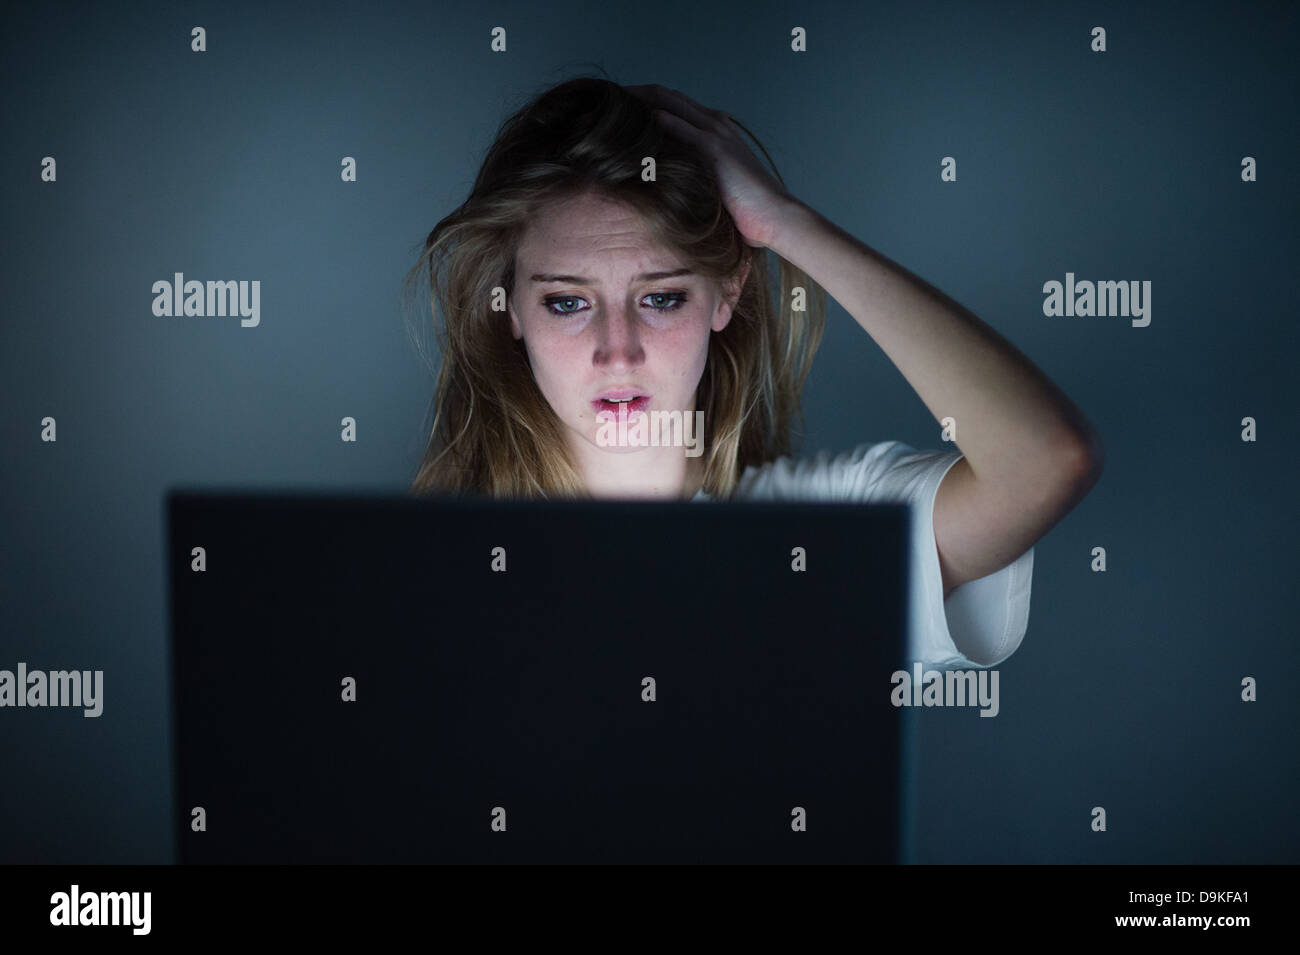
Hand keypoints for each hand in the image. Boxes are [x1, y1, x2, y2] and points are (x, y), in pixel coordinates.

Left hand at [624, 84, 798, 249]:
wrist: (774, 216)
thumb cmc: (746, 209)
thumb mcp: (713, 185)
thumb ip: (692, 173)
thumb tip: (661, 181)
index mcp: (715, 129)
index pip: (673, 105)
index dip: (645, 103)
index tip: (619, 109)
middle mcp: (714, 123)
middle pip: (667, 96)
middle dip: (636, 95)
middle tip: (605, 100)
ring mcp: (715, 132)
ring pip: (671, 103)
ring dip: (640, 100)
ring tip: (611, 104)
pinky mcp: (714, 147)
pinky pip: (680, 125)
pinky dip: (656, 120)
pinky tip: (634, 121)